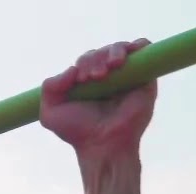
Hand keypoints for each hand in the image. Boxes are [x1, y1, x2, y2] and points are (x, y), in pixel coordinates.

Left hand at [40, 40, 157, 157]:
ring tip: (109, 69)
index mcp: (89, 82)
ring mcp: (128, 78)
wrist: (103, 144)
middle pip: (102, 52)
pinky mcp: (146, 79)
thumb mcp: (50, 113)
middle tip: (94, 77)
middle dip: (95, 59)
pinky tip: (122, 61)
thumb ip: (49, 87)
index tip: (81, 80)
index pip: (87, 59)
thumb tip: (72, 69)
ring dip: (112, 52)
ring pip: (122, 48)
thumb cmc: (78, 132)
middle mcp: (109, 78)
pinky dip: (135, 46)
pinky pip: (145, 49)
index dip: (84, 62)